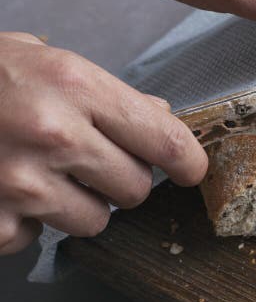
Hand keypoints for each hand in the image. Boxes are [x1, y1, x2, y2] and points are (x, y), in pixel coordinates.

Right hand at [0, 33, 207, 253]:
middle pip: (136, 190)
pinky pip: (35, 240)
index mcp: (75, 85)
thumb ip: (107, 92)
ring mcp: (20, 183)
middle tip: (93, 163)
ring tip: (43, 174)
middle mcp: (54, 134)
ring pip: (95, 222)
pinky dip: (25, 224)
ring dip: (79, 205)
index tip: (191, 171)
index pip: (166, 140)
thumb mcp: (43, 60)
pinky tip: (4, 192)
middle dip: (123, 181)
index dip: (188, 161)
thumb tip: (162, 116)